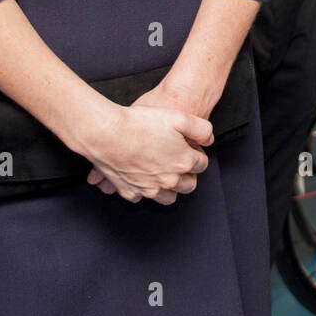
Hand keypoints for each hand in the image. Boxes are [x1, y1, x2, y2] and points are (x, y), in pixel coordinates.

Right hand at [79, 93, 212, 205]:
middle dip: (188, 175)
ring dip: (170, 188)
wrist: (106, 134)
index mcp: (183, 162)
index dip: (197, 156)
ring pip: (168, 198)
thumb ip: (201, 129)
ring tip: (165, 174)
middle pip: (188, 185)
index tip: (191, 151)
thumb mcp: (178, 117)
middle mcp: (169, 180)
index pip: (201, 165)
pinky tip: (143, 178)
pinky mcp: (130, 192)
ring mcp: (149, 189)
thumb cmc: (140, 123)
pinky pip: (143, 198)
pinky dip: (144, 191)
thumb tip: (208, 139)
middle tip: (181, 164)